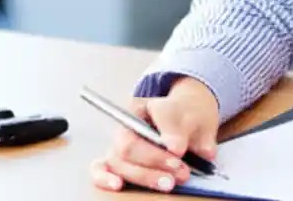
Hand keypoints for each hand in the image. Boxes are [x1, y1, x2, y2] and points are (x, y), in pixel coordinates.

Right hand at [90, 78, 219, 193]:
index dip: (164, 135)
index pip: (144, 122)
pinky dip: (104, 178)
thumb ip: (184, 130)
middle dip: (155, 161)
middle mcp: (125, 126)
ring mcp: (117, 146)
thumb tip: (175, 147)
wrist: (183, 125)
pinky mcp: (114, 164)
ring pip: (118, 162)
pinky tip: (118, 185)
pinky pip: (99, 170)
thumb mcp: (193, 118)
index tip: (179, 149)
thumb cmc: (184, 121)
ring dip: (144, 175)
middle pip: (129, 146)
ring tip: (169, 184)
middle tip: (182, 172)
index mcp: (141, 107)